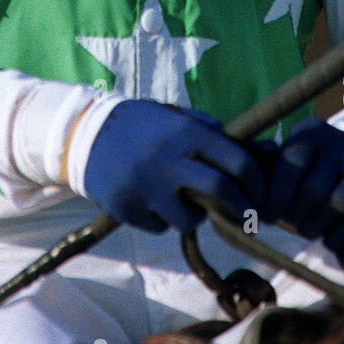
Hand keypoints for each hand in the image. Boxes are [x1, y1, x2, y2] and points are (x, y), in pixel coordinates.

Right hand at [83, 99, 276, 233]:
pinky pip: (158, 226)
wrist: (84, 134)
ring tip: (185, 204)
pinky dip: (162, 220)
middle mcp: (166, 159)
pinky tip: (152, 203)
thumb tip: (245, 149)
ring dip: (195, 216)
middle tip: (243, 215)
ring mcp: (144, 186)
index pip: (235, 160)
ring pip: (188, 219)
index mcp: (184, 132)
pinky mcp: (125, 207)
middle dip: (238, 207)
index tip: (258, 192)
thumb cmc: (140, 125)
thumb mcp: (172, 116)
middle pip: (219, 191)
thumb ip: (205, 130)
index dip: (254, 180)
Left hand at [258, 117, 343, 250]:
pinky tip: (329, 241)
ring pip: (339, 203)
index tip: (266, 216)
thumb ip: (265, 169)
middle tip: (290, 224)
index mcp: (312, 132)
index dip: (275, 197)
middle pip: (315, 189)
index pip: (291, 165)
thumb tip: (249, 194)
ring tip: (306, 230)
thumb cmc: (306, 163)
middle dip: (296, 214)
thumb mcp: (286, 154)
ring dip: (318, 225)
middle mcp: (341, 144)